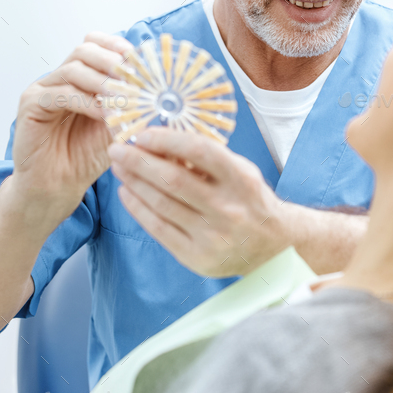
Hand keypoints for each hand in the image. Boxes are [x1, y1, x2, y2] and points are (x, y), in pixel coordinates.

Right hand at [9, 31, 137, 220]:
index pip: (95, 44)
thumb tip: (157, 91)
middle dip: (113, 61)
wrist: (57, 187)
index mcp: (80, 78)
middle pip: (85, 51)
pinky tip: (102, 114)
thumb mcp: (115, 127)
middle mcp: (60, 78)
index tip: (139, 58)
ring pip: (74, 68)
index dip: (117, 47)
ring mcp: (43, 89)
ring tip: (123, 98)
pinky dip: (85, 101)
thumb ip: (129, 106)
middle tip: (134, 78)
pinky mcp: (31, 105)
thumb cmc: (85, 157)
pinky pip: (59, 93)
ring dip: (103, 82)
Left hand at [108, 128, 287, 276]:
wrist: (275, 247)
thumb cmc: (250, 200)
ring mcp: (212, 236)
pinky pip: (159, 229)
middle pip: (173, 180)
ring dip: (134, 182)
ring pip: (162, 204)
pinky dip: (138, 209)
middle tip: (117, 148)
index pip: (200, 152)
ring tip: (119, 167)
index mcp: (242, 180)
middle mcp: (228, 209)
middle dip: (139, 161)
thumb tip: (161, 140)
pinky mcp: (198, 258)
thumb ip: (206, 158)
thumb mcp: (240, 171)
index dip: (167, 140)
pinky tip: (127, 193)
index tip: (143, 133)